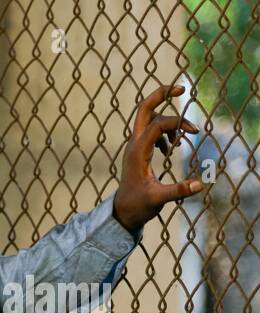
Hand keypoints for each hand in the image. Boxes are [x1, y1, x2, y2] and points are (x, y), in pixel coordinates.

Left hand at [112, 83, 203, 232]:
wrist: (123, 212)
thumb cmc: (138, 206)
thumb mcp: (158, 200)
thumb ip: (177, 191)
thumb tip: (200, 183)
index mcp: (137, 152)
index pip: (157, 124)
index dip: (177, 123)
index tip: (194, 132)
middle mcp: (134, 144)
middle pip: (143, 109)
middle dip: (161, 95)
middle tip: (181, 87)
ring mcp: (135, 146)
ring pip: (148, 118)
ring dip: (167, 118)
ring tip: (183, 137)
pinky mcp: (138, 150)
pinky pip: (150, 129)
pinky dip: (164, 131)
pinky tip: (170, 148)